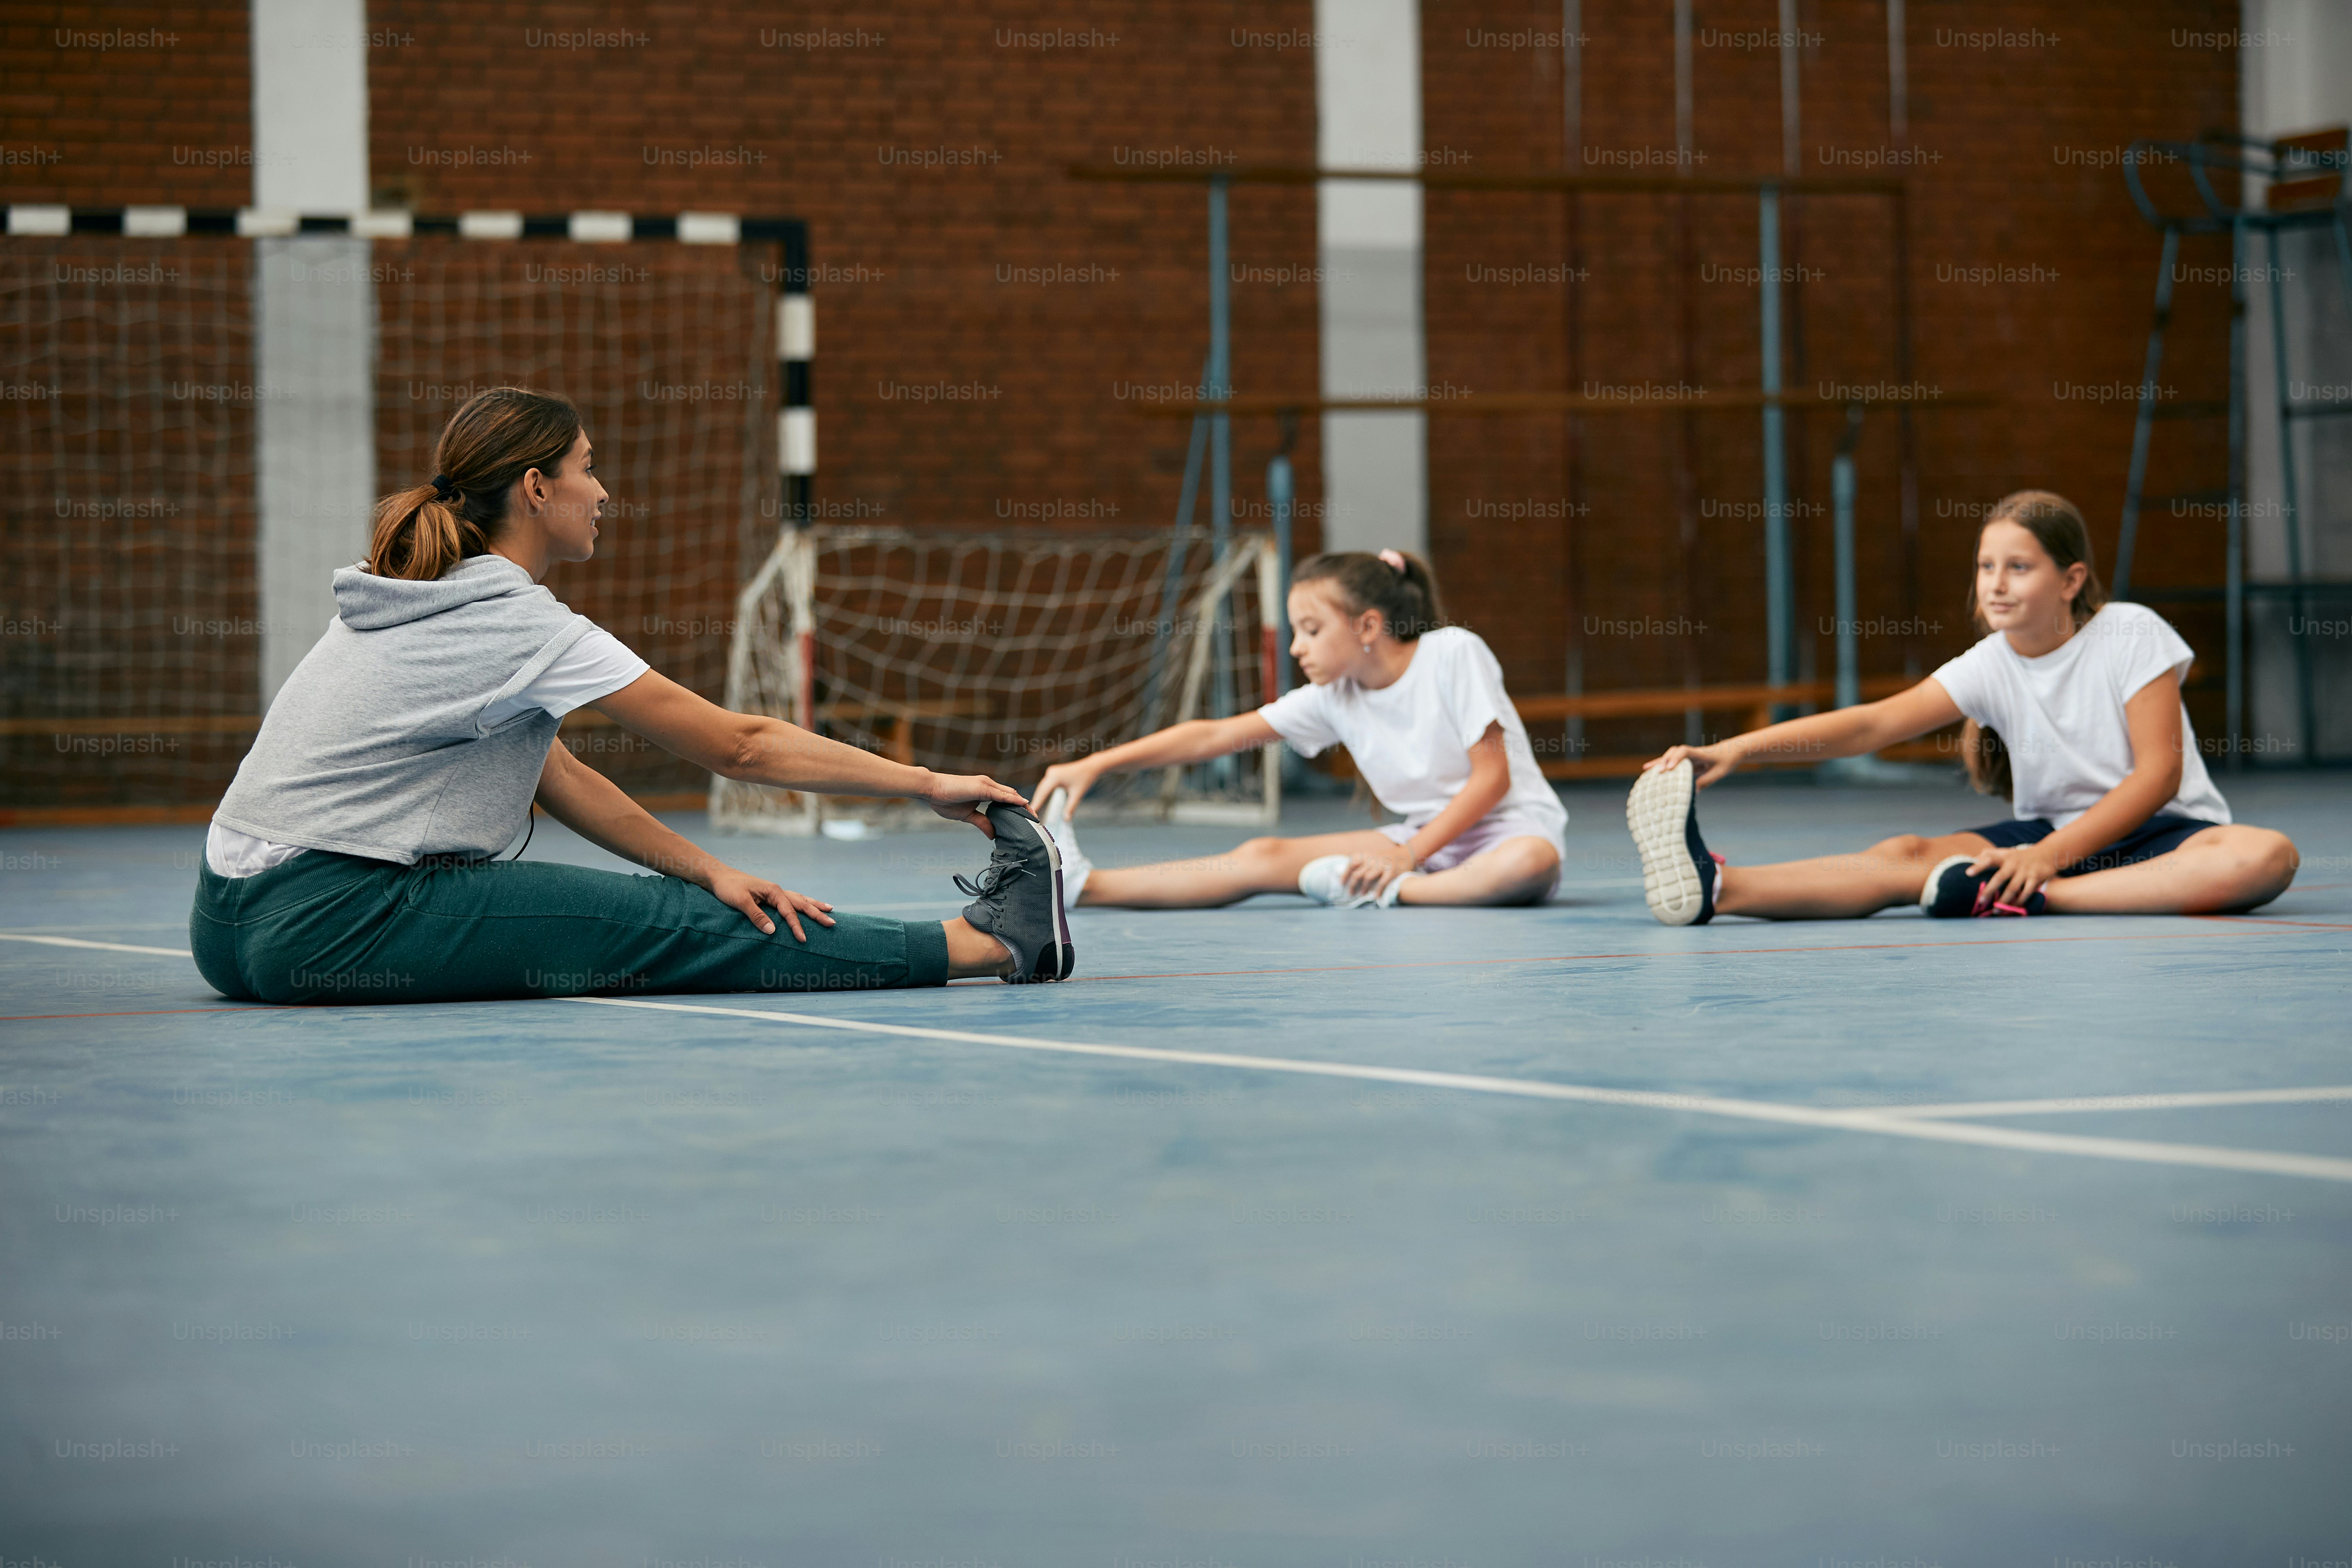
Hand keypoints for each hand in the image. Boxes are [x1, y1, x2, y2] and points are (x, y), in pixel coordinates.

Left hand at [705, 865, 835, 940]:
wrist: (719, 876)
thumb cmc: (728, 888)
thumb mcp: (741, 902)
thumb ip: (757, 916)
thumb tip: (773, 931)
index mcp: (773, 891)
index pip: (789, 912)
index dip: (796, 926)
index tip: (803, 939)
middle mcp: (777, 890)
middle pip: (802, 903)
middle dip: (817, 914)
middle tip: (832, 923)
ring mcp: (775, 892)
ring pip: (800, 899)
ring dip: (814, 905)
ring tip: (829, 909)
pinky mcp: (770, 894)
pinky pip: (791, 900)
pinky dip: (803, 903)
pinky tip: (807, 904)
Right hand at [920, 769, 1027, 831]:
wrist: (931, 789)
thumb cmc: (945, 799)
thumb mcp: (967, 815)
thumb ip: (982, 822)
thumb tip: (993, 834)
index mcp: (985, 790)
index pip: (1007, 798)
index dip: (1018, 808)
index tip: (1027, 819)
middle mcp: (988, 784)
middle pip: (1013, 796)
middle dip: (1026, 808)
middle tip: (1037, 819)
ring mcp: (986, 784)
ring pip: (1011, 794)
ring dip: (1024, 805)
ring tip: (1034, 815)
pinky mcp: (982, 787)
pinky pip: (1002, 794)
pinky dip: (1014, 800)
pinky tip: (1023, 805)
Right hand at [1034, 758, 1103, 818]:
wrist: (1091, 767)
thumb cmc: (1085, 778)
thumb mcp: (1077, 795)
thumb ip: (1070, 808)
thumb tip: (1066, 819)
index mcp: (1055, 777)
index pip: (1043, 793)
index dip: (1037, 803)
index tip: (1032, 812)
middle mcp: (1051, 773)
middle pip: (1040, 790)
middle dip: (1036, 801)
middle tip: (1032, 813)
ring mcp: (1052, 772)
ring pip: (1042, 787)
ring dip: (1039, 797)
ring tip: (1035, 809)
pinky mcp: (1054, 773)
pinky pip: (1046, 784)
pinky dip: (1043, 792)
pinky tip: (1042, 800)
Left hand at [1340, 844, 1417, 898]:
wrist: (1406, 853)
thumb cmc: (1386, 858)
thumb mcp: (1372, 856)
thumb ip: (1362, 863)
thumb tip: (1348, 876)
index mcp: (1367, 854)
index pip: (1352, 863)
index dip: (1345, 874)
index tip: (1341, 883)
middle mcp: (1373, 858)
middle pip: (1358, 873)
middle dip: (1352, 885)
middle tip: (1351, 893)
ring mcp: (1383, 864)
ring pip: (1367, 877)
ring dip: (1363, 888)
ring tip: (1362, 894)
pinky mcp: (1392, 871)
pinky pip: (1382, 882)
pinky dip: (1377, 890)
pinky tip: (1375, 896)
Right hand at [1644, 741, 1740, 787]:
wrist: (1731, 751)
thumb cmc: (1726, 761)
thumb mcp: (1719, 773)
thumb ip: (1706, 781)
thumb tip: (1692, 793)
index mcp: (1700, 753)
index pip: (1684, 751)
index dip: (1675, 758)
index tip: (1669, 768)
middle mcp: (1692, 752)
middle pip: (1674, 752)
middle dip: (1664, 761)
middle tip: (1658, 773)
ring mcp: (1688, 756)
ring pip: (1670, 756)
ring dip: (1659, 762)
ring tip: (1646, 770)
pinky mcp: (1686, 760)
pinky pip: (1672, 762)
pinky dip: (1662, 765)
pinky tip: (1650, 769)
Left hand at [1967, 843, 2063, 909]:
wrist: (2048, 853)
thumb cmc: (2020, 856)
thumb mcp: (2006, 851)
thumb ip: (1990, 854)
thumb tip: (1974, 857)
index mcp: (2005, 856)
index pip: (1989, 859)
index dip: (1978, 866)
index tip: (1967, 873)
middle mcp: (2014, 863)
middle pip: (2000, 877)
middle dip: (1989, 890)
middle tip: (1980, 901)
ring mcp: (2025, 871)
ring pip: (2013, 888)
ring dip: (2004, 900)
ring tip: (1996, 911)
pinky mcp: (2036, 878)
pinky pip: (2027, 892)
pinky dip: (2019, 901)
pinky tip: (2013, 907)